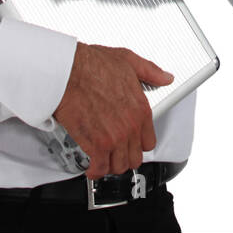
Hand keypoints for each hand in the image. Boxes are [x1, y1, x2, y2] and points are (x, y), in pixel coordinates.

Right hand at [55, 43, 173, 177]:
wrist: (68, 72)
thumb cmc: (91, 65)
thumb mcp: (128, 61)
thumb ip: (150, 72)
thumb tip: (165, 77)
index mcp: (140, 109)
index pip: (149, 141)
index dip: (138, 144)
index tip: (130, 142)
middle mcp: (130, 126)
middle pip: (134, 157)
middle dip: (124, 157)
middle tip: (115, 153)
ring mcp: (114, 137)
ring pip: (119, 166)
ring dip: (110, 165)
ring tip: (103, 160)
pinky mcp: (96, 145)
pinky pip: (100, 168)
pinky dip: (95, 171)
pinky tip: (92, 168)